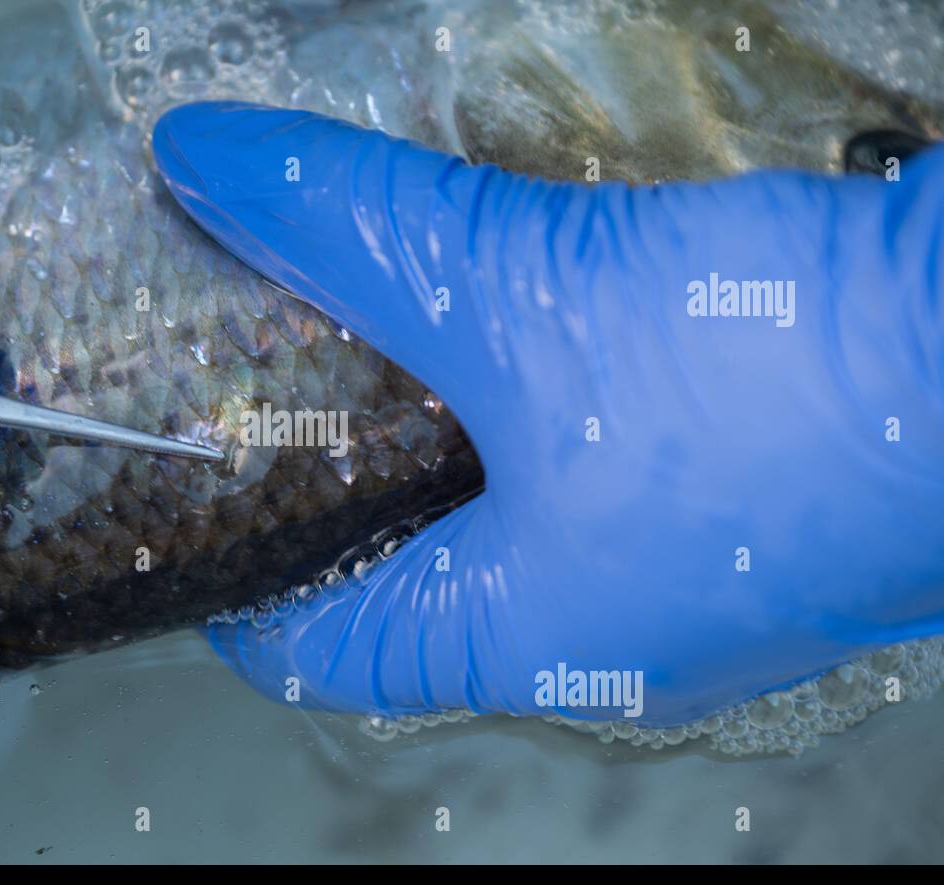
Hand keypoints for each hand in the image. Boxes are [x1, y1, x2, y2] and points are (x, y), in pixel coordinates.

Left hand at [153, 102, 943, 726]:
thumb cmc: (767, 381)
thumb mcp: (521, 296)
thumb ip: (356, 231)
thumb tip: (207, 162)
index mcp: (512, 641)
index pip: (313, 649)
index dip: (234, 579)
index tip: (190, 499)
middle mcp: (594, 644)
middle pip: (407, 584)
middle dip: (332, 486)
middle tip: (271, 389)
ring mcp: (683, 593)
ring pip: (510, 531)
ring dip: (441, 443)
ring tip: (382, 347)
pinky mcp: (751, 528)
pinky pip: (598, 492)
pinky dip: (538, 424)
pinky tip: (525, 341)